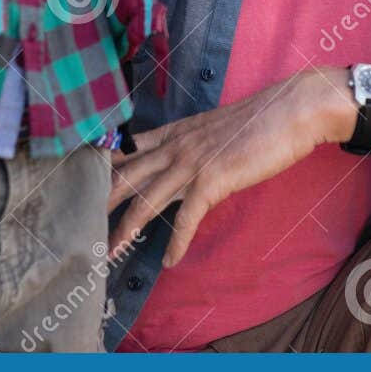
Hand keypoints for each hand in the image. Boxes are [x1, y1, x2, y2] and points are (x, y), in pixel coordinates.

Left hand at [107, 69, 351, 265]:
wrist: (291, 110)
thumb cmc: (261, 119)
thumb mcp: (215, 127)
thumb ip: (194, 142)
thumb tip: (183, 158)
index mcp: (176, 131)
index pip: (128, 150)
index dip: (104, 168)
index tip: (83, 184)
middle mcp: (176, 146)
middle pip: (127, 177)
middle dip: (101, 204)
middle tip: (79, 226)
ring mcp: (193, 162)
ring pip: (147, 201)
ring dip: (125, 231)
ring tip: (109, 254)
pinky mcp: (213, 180)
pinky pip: (187, 218)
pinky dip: (176, 242)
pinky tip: (169, 261)